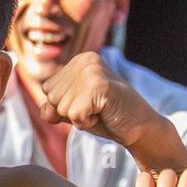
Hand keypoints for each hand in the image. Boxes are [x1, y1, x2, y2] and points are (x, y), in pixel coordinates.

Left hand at [39, 51, 162, 148]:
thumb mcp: (72, 109)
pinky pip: (74, 115)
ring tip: (100, 110)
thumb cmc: (106, 116)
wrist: (139, 126)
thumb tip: (47, 110)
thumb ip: (52, 108)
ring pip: (61, 107)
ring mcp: (92, 71)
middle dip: (70, 111)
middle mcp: (85, 60)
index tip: (88, 103)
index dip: (64, 104)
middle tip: (96, 108)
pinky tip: (103, 114)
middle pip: (51, 97)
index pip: (47, 89)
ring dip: (79, 117)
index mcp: (79, 60)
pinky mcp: (99, 86)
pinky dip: (86, 123)